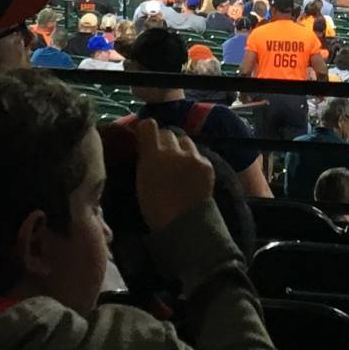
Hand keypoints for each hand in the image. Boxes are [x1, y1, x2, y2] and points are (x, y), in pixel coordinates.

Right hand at [131, 119, 212, 233]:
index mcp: (153, 155)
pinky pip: (197, 153)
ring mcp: (193, 156)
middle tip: (163, 154)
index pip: (149, 125)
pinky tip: (191, 174)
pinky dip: (193, 160)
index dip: (147, 129)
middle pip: (168, 132)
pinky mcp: (207, 163)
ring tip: (179, 162)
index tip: (145, 136)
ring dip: (180, 148)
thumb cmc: (155, 208)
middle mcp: (174, 150)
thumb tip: (145, 145)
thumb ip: (145, 159)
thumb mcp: (141, 180)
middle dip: (164, 140)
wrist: (184, 224)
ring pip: (184, 140)